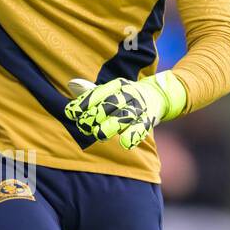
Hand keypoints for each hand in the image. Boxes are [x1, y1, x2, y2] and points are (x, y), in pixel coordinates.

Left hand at [64, 72, 186, 149]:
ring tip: (99, 134)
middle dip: (95, 115)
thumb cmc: (127, 96)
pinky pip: (141, 128)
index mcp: (117, 85)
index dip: (84, 103)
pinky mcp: (149, 119)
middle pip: (110, 103)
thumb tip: (71, 85)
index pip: (99, 93)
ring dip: (111, 126)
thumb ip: (91, 92)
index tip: (71, 113)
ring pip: (125, 116)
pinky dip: (133, 136)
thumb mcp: (111, 90)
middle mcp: (129, 94)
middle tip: (83, 126)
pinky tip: (125, 144)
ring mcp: (140, 107)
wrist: (158, 95)